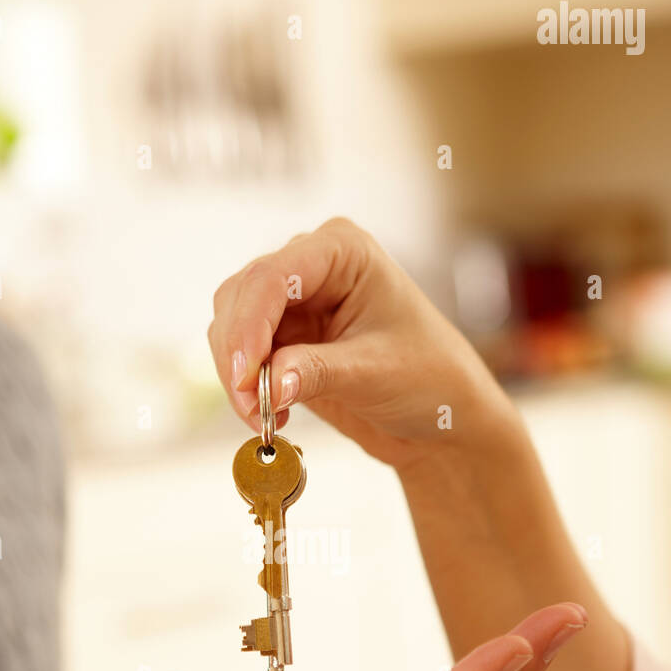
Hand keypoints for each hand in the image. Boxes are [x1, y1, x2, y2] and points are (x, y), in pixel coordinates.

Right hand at [207, 216, 515, 472]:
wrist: (439, 420)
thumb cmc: (429, 378)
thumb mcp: (374, 373)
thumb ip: (315, 372)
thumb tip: (265, 384)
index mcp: (342, 251)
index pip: (273, 276)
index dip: (248, 325)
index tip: (244, 376)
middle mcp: (311, 266)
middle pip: (241, 297)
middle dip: (238, 355)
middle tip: (251, 408)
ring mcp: (294, 303)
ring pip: (231, 327)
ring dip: (237, 376)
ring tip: (264, 418)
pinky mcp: (285, 339)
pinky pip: (242, 357)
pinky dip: (245, 388)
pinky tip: (271, 415)